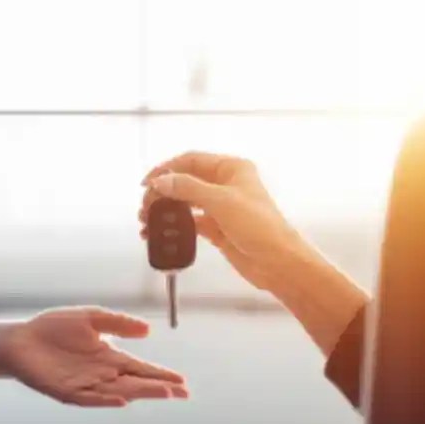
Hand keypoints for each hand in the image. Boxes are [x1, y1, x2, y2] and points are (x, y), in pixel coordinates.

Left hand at [0, 307, 189, 407]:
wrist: (21, 339)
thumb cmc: (54, 328)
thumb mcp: (91, 318)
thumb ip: (118, 323)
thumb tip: (147, 331)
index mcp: (109, 357)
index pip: (141, 368)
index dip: (161, 375)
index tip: (182, 381)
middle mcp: (101, 374)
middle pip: (136, 382)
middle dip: (158, 387)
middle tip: (181, 392)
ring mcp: (86, 384)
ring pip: (119, 391)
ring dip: (140, 393)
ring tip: (162, 393)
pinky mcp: (67, 391)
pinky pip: (90, 398)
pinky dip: (107, 399)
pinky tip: (123, 398)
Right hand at [139, 151, 309, 292]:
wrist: (279, 263)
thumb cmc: (258, 226)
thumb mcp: (221, 201)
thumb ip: (188, 188)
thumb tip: (160, 181)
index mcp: (232, 168)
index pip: (191, 160)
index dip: (167, 169)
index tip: (147, 183)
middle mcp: (226, 184)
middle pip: (186, 181)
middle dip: (163, 192)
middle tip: (145, 207)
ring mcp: (222, 207)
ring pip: (186, 202)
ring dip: (166, 210)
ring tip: (147, 221)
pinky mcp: (218, 228)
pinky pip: (191, 222)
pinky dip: (175, 226)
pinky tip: (161, 233)